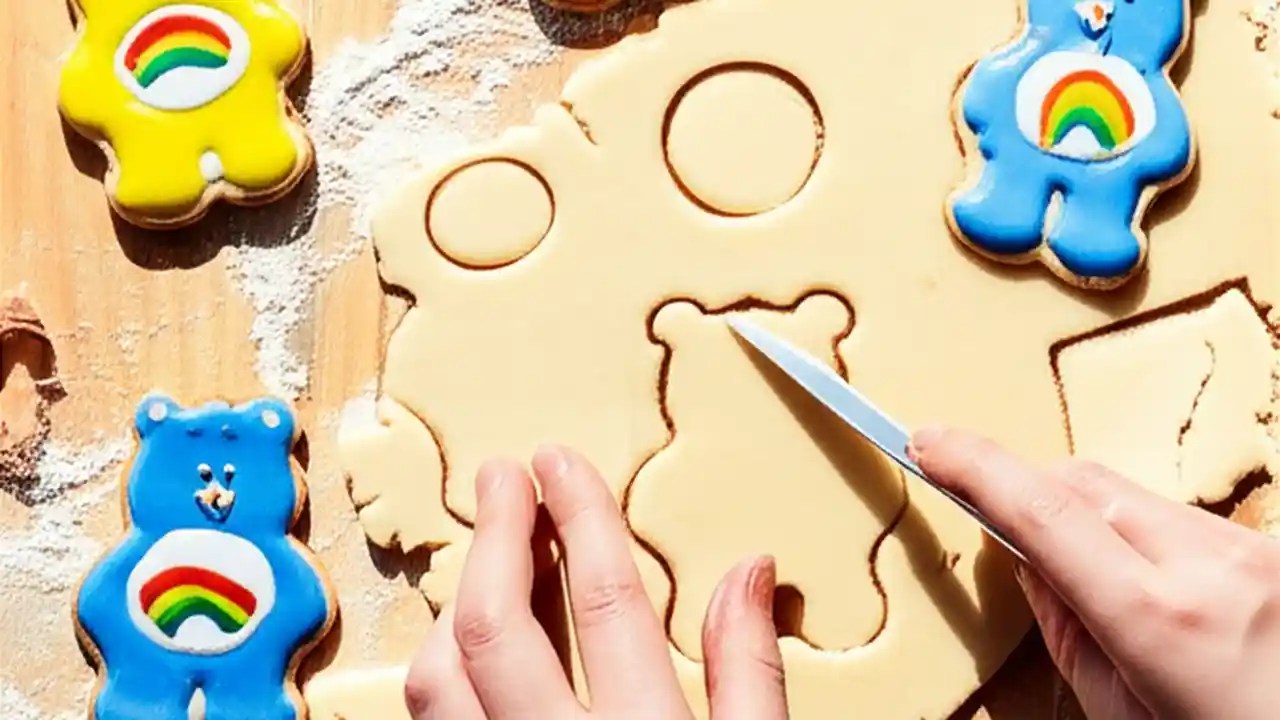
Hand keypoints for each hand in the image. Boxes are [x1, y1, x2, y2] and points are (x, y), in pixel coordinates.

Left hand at [404, 445, 789, 718]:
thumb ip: (751, 675)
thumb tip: (752, 569)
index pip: (604, 600)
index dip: (582, 517)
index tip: (560, 463)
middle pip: (495, 626)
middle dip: (494, 536)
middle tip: (502, 476)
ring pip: (437, 678)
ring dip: (456, 603)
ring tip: (487, 559)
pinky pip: (432, 718)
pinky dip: (443, 665)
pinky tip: (469, 645)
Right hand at [911, 427, 1279, 719]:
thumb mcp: (1116, 708)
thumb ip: (1061, 622)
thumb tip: (1023, 549)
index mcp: (1159, 620)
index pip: (1044, 513)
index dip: (975, 470)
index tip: (928, 444)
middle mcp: (1214, 565)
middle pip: (1085, 486)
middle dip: (1034, 499)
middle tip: (1008, 540)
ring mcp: (1253, 548)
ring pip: (1134, 497)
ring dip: (1099, 526)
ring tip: (1115, 596)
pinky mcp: (1273, 545)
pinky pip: (1184, 516)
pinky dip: (1151, 540)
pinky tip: (1166, 593)